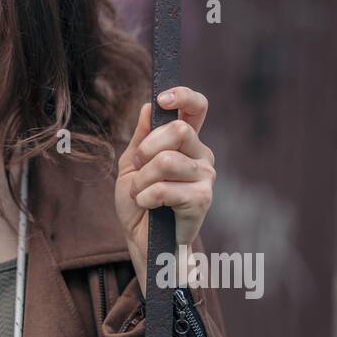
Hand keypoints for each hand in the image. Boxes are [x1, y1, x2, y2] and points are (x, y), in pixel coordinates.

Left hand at [114, 86, 215, 295]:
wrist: (141, 240)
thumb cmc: (138, 202)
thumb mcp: (131, 164)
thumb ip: (141, 136)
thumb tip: (150, 106)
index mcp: (186, 141)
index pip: (197, 107)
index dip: (183, 96)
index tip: (162, 99)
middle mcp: (201, 155)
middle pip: (178, 130)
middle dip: (146, 149)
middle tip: (139, 168)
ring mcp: (205, 177)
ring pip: (166, 161)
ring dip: (142, 179)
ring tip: (141, 193)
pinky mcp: (202, 200)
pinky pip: (165, 188)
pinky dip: (146, 197)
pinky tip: (148, 206)